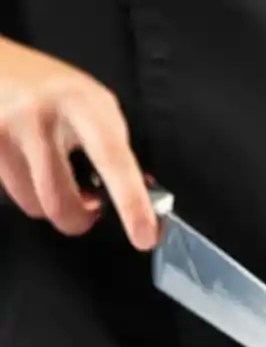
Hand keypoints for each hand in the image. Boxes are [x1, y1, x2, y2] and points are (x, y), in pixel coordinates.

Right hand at [0, 38, 156, 248]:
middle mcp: (40, 117)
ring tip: (58, 179)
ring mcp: (4, 131)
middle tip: (91, 207)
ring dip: (51, 205)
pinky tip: (34, 168)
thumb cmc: (54, 87)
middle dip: (80, 218)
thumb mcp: (96, 103)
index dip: (132, 203)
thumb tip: (139, 197)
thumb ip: (115, 147)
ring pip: (34, 205)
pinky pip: (12, 194)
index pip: (112, 160)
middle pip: (61, 201)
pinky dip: (30, 192)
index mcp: (81, 104)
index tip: (146, 235)